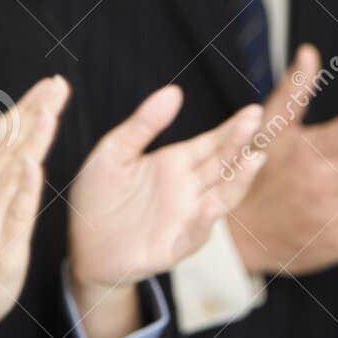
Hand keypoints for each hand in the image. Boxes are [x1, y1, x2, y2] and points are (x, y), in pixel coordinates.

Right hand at [0, 77, 69, 337]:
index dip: (24, 106)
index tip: (50, 83)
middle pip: (7, 147)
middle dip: (35, 113)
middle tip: (60, 86)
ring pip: (12, 173)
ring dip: (32, 140)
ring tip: (52, 110)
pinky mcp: (2, 248)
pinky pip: (15, 214)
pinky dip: (24, 189)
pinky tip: (36, 164)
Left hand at [69, 85, 264, 286]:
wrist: (82, 244)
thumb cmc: (99, 196)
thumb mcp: (114, 151)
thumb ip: (143, 124)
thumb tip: (174, 91)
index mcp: (177, 164)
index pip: (213, 143)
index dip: (233, 129)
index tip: (253, 111)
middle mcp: (188, 190)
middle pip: (222, 165)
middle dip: (240, 143)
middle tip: (256, 120)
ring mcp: (185, 218)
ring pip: (221, 198)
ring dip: (238, 181)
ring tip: (253, 159)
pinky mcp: (172, 246)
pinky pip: (193, 235)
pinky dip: (203, 223)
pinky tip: (210, 207)